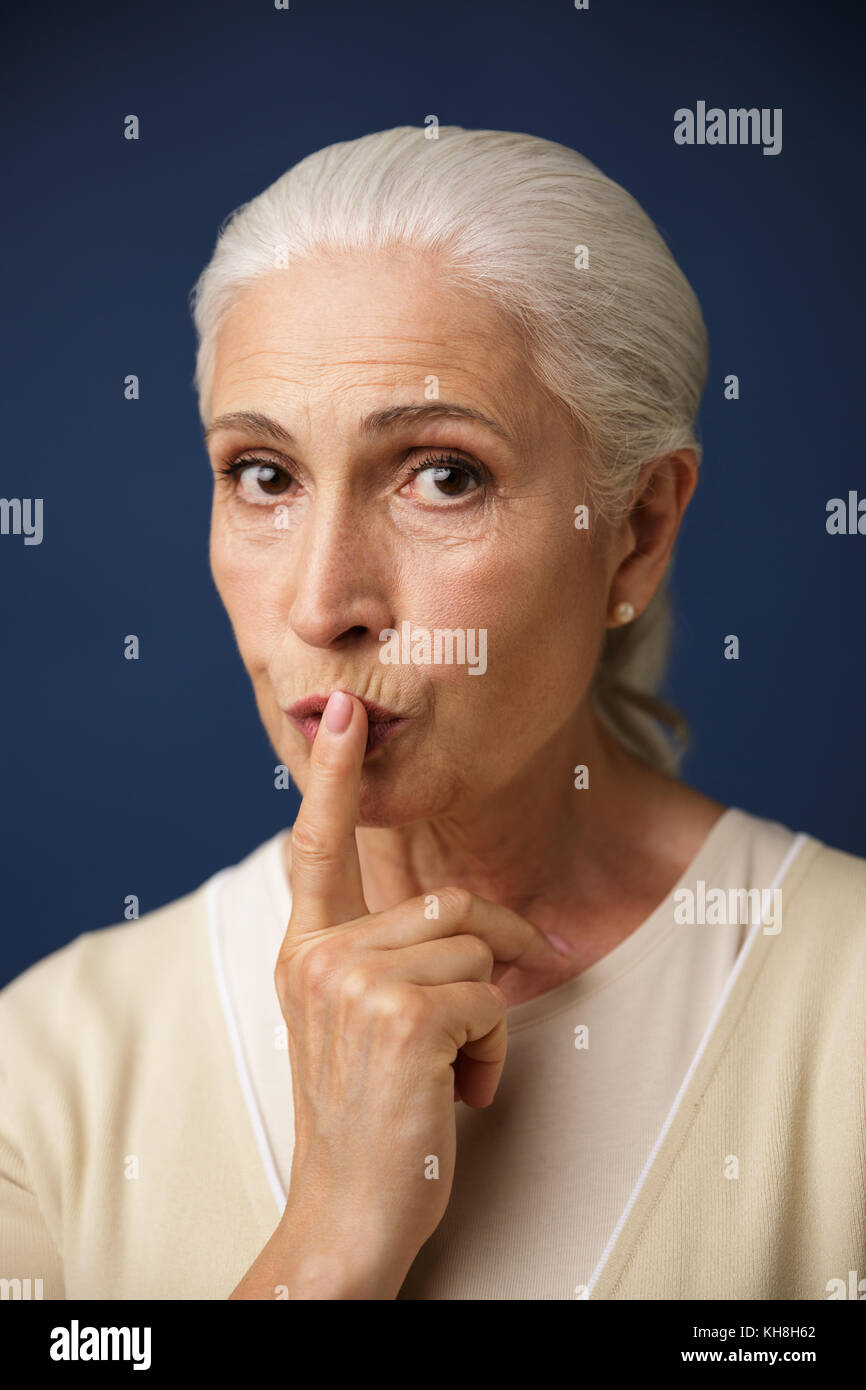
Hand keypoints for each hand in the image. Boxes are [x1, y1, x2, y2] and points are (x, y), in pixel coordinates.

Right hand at [273, 689, 562, 1293]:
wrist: (347, 1214)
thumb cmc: (368, 1118)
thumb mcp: (355, 1024)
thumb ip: (380, 958)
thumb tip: (463, 923)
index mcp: (305, 949)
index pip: (317, 846)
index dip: (333, 776)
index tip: (343, 712)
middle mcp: (321, 955)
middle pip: (451, 907)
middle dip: (498, 956)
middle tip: (494, 1014)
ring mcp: (356, 983)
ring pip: (478, 954)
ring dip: (491, 1020)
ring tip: (457, 1072)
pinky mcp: (402, 1016)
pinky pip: (491, 999)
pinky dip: (496, 1054)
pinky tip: (461, 1095)